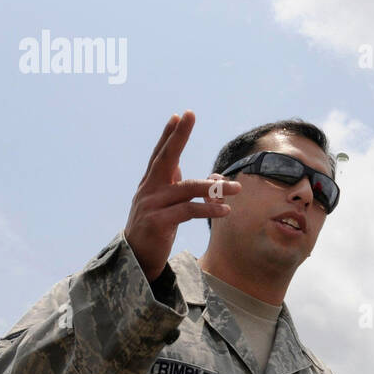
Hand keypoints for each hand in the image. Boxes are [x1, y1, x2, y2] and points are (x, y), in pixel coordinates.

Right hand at [123, 111, 240, 282]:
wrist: (136, 258)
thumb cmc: (157, 228)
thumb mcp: (170, 205)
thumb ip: (185, 189)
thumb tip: (215, 178)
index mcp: (151, 183)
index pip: (161, 154)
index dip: (170, 135)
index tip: (179, 115)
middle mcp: (149, 189)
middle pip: (165, 158)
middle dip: (178, 135)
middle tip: (188, 115)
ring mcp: (151, 205)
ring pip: (187, 188)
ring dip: (215, 188)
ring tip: (237, 189)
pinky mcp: (158, 222)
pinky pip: (188, 211)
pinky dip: (208, 209)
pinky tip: (225, 209)